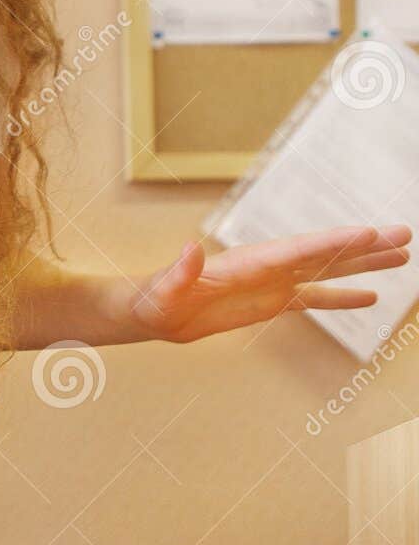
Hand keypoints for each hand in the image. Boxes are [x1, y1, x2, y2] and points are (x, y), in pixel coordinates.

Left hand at [124, 224, 412, 342]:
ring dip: (364, 263)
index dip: (333, 242)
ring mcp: (272, 283)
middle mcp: (267, 267)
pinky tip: (372, 296)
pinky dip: (343, 297)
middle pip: (324, 253)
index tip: (370, 232)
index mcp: (248, 261)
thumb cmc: (154, 299)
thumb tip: (190, 248)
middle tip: (407, 235)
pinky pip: (314, 298)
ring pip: (328, 271)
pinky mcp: (271, 302)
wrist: (151, 312)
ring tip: (404, 256)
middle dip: (364, 245)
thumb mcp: (165, 288)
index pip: (299, 250)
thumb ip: (181, 270)